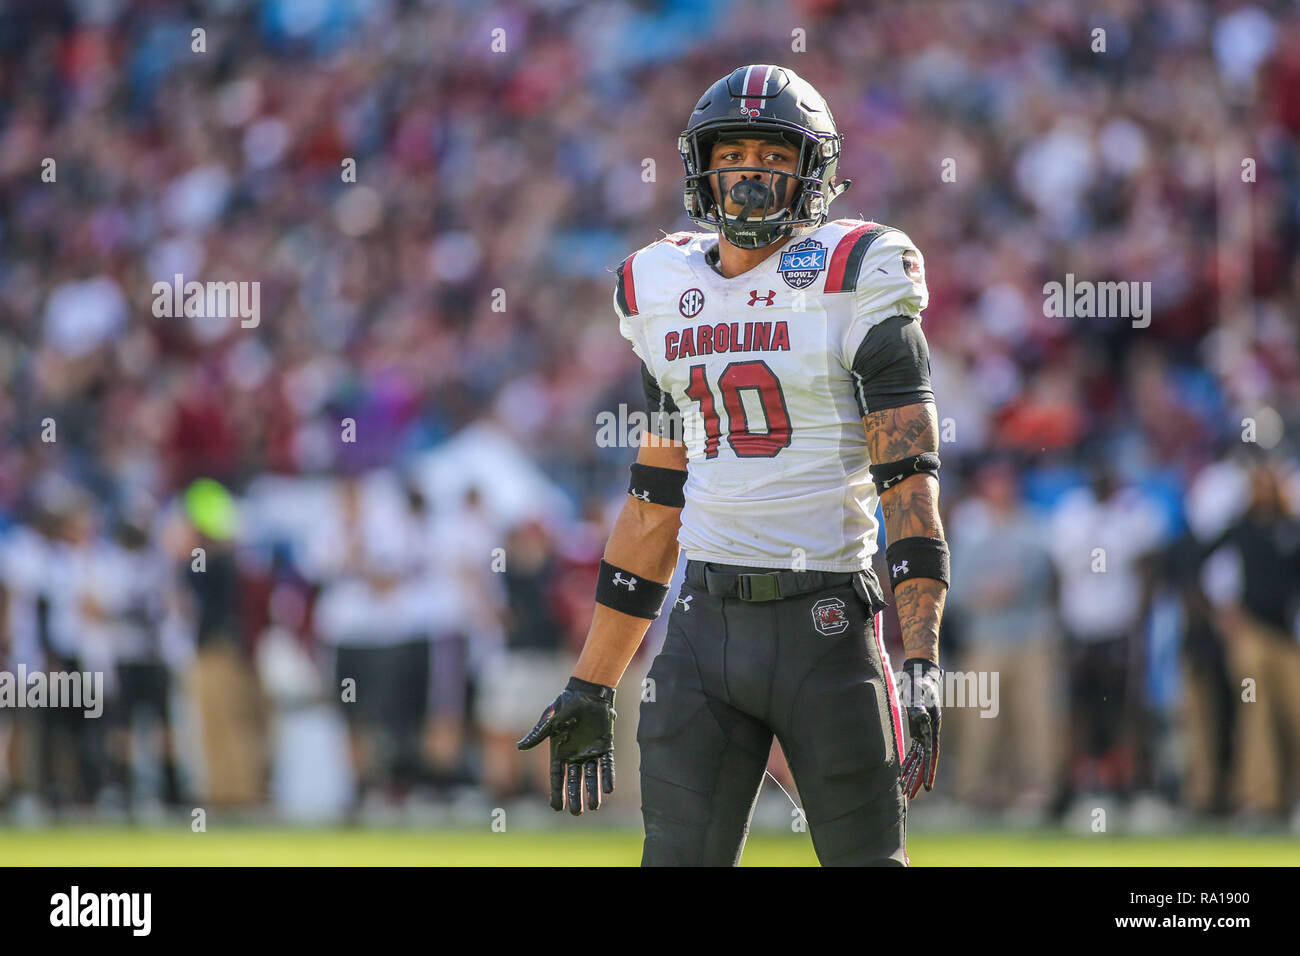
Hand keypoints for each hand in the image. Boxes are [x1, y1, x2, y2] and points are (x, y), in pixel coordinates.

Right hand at [517, 676, 616, 814]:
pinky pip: (607, 765)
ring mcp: (590, 751)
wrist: (587, 692)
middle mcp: (574, 754)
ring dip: (593, 791)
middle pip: (574, 780)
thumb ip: (538, 734)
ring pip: (591, 776)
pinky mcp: (605, 746)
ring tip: (594, 807)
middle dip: (575, 796)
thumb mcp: (550, 719)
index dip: (557, 792)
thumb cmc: (565, 703)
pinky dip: (607, 776)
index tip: (557, 808)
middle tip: (577, 812)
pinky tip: (609, 789)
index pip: (557, 776)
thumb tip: (520, 747)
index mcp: (559, 751)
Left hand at [898, 657, 941, 798]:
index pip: (931, 755)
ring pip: (918, 759)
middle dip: (917, 779)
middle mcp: (930, 734)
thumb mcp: (919, 693)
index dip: (929, 772)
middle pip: (924, 762)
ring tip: (905, 792)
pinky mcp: (917, 731)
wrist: (921, 675)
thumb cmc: (920, 684)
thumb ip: (918, 706)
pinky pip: (913, 751)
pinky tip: (901, 773)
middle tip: (909, 798)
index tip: (928, 788)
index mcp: (932, 728)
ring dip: (911, 774)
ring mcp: (924, 733)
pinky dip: (907, 762)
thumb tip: (919, 718)